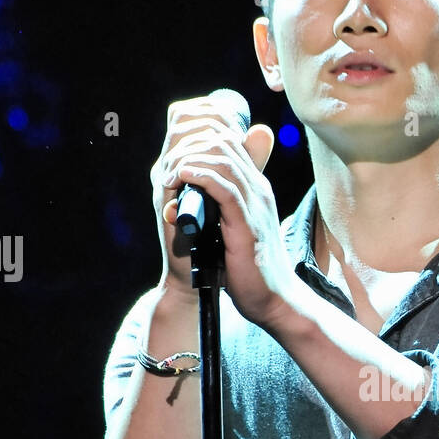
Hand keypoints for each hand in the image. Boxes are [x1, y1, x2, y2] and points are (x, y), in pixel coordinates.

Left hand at [150, 95, 296, 324]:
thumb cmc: (248, 269)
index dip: (197, 138)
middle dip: (190, 144)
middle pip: (225, 141)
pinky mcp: (247, 223)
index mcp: (255, 187)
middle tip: (166, 163)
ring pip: (222, 159)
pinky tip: (180, 178)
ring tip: (168, 173)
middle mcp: (258, 189)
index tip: (171, 155)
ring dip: (189, 159)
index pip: (229, 141)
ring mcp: (255, 204)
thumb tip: (186, 196)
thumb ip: (214, 208)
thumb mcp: (230, 228)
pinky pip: (223, 186)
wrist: (272, 300)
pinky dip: (199, 177)